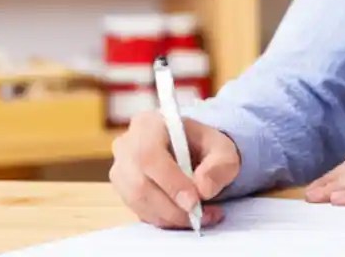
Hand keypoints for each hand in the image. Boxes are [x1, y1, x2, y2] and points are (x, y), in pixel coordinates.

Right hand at [110, 110, 240, 228]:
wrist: (194, 152)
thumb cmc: (205, 146)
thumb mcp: (223, 149)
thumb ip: (219, 166)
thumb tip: (203, 189)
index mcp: (148, 125)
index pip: (149, 155)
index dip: (170, 182)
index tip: (194, 201)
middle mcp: (127, 146)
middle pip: (139, 184)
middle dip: (172, 207)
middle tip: (201, 216)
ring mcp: (121, 170)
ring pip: (138, 202)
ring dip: (171, 217)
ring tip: (201, 217)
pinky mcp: (124, 191)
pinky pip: (140, 212)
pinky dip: (165, 220)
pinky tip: (187, 217)